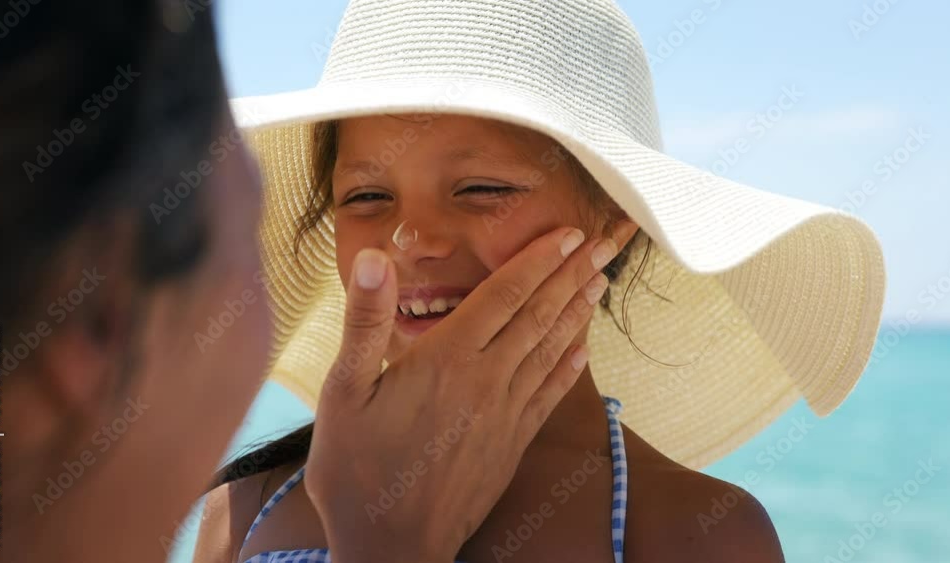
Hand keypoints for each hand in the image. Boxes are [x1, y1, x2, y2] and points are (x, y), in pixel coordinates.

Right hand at [306, 221, 639, 562]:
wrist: (390, 545)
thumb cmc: (356, 469)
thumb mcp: (342, 391)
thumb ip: (364, 321)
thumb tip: (376, 257)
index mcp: (447, 360)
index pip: (504, 295)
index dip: (538, 260)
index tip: (569, 233)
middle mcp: (486, 381)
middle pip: (539, 315)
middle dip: (573, 274)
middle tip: (607, 243)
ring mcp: (505, 415)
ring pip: (551, 350)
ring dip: (579, 312)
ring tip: (601, 282)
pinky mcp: (512, 444)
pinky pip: (550, 395)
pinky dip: (571, 366)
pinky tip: (585, 348)